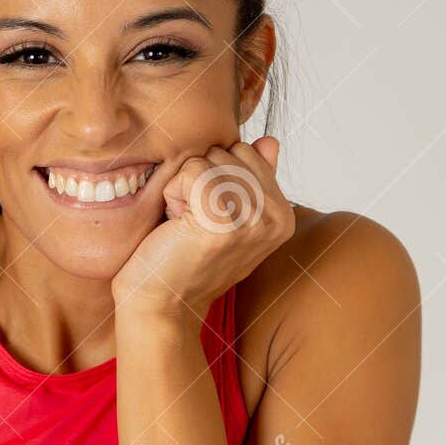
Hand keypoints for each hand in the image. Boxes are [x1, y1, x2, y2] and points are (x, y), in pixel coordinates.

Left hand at [112, 136, 294, 320]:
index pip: (248, 152)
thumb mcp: (228, 216)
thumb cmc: (185, 259)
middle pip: (229, 152)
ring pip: (209, 159)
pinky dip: (173, 193)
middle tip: (193, 221)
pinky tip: (175, 224)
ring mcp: (252, 220)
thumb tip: (269, 140)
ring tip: (185, 224)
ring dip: (184, 187)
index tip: (208, 217)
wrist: (161, 303)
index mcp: (283, 215)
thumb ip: (252, 178)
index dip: (216, 176)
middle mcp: (276, 218)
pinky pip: (192, 171)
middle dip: (201, 178)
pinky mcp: (222, 221)